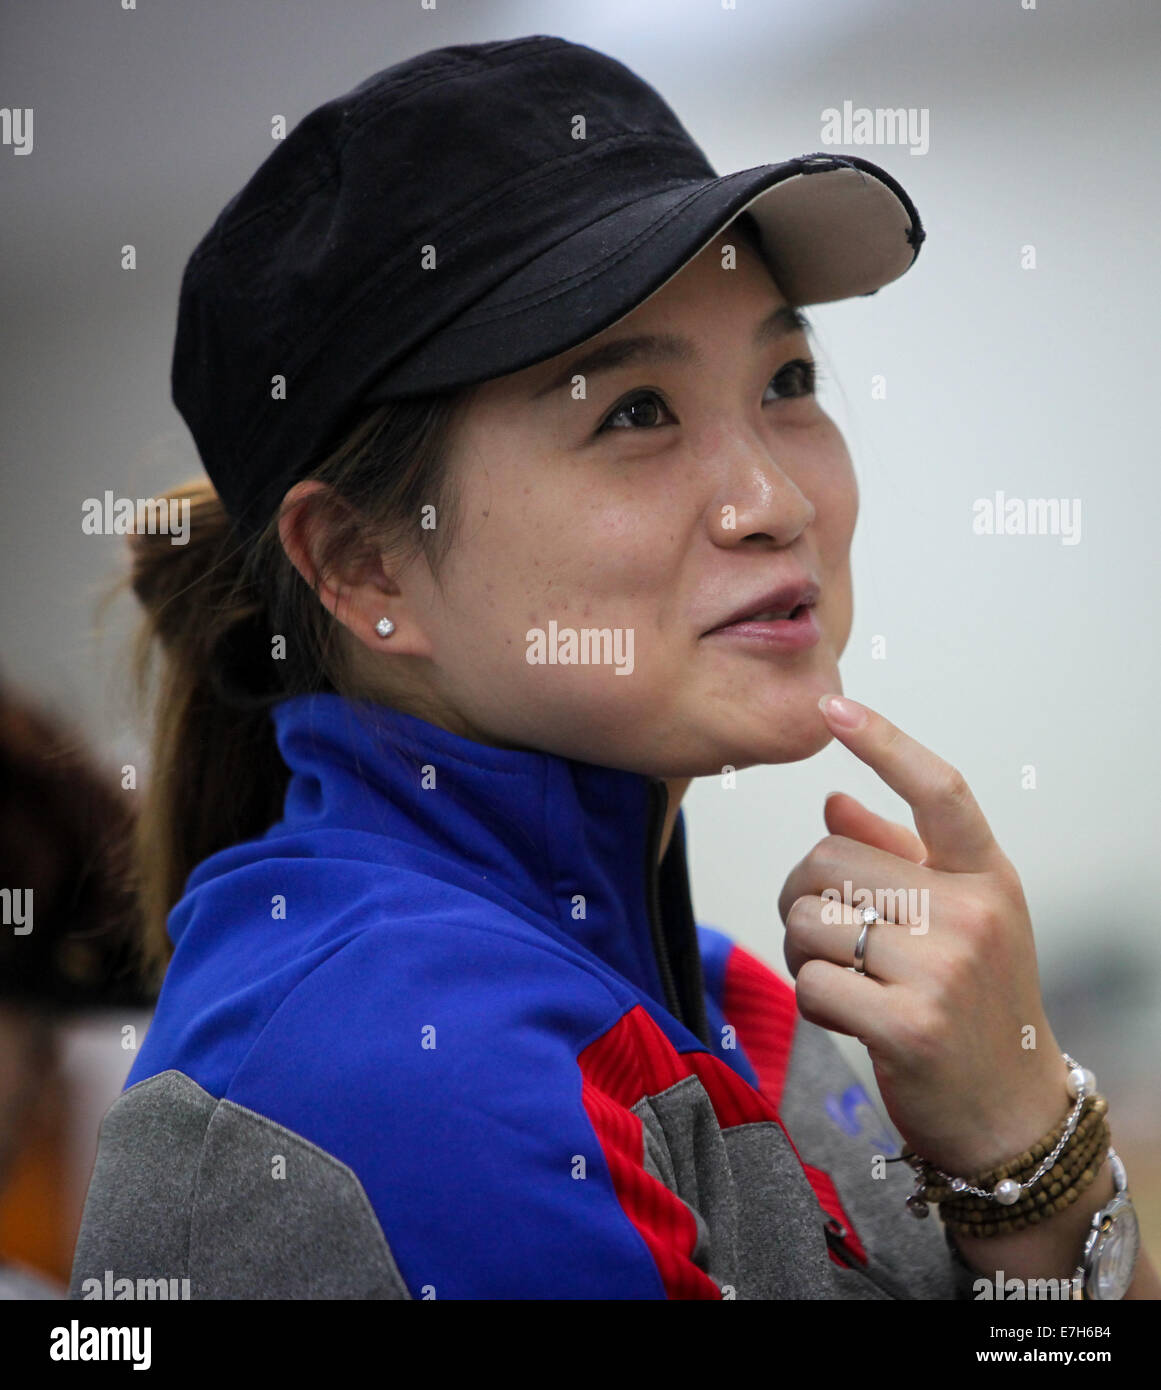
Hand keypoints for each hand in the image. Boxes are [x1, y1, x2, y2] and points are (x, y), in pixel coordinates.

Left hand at [777, 693, 1068, 1176]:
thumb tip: (832, 800)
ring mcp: (944, 970)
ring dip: (802, 950)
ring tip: (844, 979)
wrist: (1011, 1116)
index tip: (833, 706)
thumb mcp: (956, 921)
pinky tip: (849, 1017)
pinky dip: (812, 999)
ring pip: (809, 920)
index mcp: (987, 876)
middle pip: (828, 856)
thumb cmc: (973, 1005)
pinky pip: (811, 982)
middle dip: (803, 893)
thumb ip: (897, 856)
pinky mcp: (909, 1026)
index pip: (938, 789)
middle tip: (826, 934)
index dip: (883, 741)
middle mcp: (972, 913)